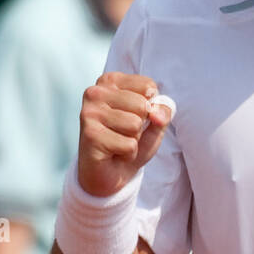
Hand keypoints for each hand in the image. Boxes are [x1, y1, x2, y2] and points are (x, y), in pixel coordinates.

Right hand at [77, 72, 173, 196]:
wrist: (111, 172)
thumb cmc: (131, 140)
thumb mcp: (155, 121)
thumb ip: (163, 110)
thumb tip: (157, 114)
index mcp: (110, 81)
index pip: (148, 86)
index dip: (151, 107)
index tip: (134, 115)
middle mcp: (95, 92)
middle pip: (142, 104)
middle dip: (141, 125)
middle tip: (125, 133)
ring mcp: (89, 113)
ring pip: (135, 124)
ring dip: (134, 139)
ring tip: (118, 141)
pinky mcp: (90, 135)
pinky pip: (129, 144)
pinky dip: (128, 153)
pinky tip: (113, 152)